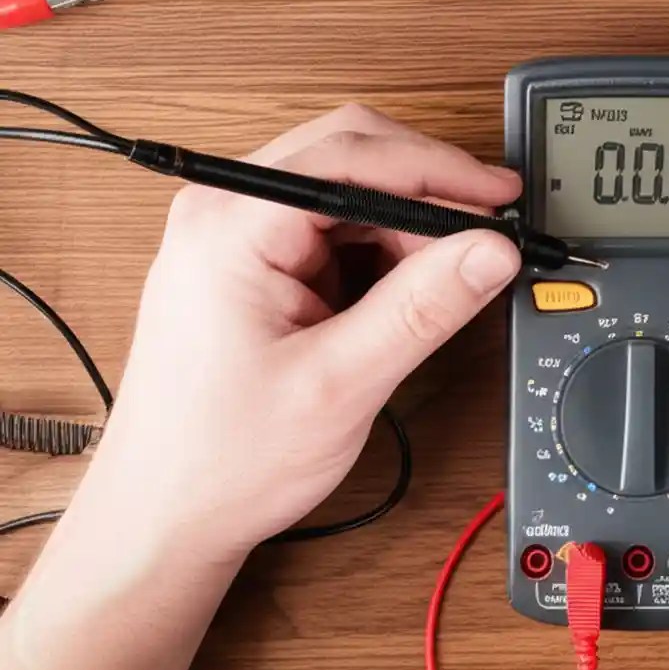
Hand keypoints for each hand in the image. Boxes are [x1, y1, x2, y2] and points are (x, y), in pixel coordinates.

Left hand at [95, 103, 521, 554]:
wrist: (166, 514)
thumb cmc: (222, 460)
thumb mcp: (340, 384)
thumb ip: (421, 309)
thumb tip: (490, 250)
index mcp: (229, 226)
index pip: (352, 155)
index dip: (440, 169)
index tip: (501, 198)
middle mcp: (222, 213)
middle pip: (349, 158)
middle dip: (426, 193)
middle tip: (486, 237)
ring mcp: (233, 236)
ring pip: (346, 193)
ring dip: (405, 228)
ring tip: (444, 284)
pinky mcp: (250, 265)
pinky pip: (331, 230)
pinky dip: (380, 253)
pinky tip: (403, 296)